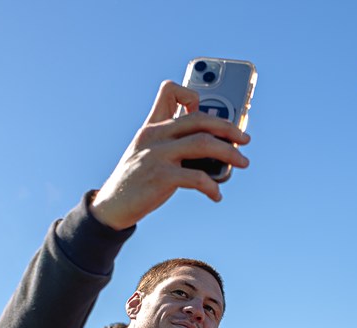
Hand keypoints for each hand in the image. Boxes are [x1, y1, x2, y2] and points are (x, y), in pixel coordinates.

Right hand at [90, 80, 250, 229]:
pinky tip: (216, 195)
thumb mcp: (148, 152)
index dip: (192, 96)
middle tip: (245, 139)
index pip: (169, 91)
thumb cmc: (137, 180)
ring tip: (243, 163)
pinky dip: (212, 186)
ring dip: (229, 153)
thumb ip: (173, 143)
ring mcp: (157, 155)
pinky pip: (197, 177)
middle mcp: (154, 135)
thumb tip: (214, 148)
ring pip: (203, 143)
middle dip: (228, 127)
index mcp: (152, 126)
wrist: (112, 206)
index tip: (206, 110)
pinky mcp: (161, 177)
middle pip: (199, 118)